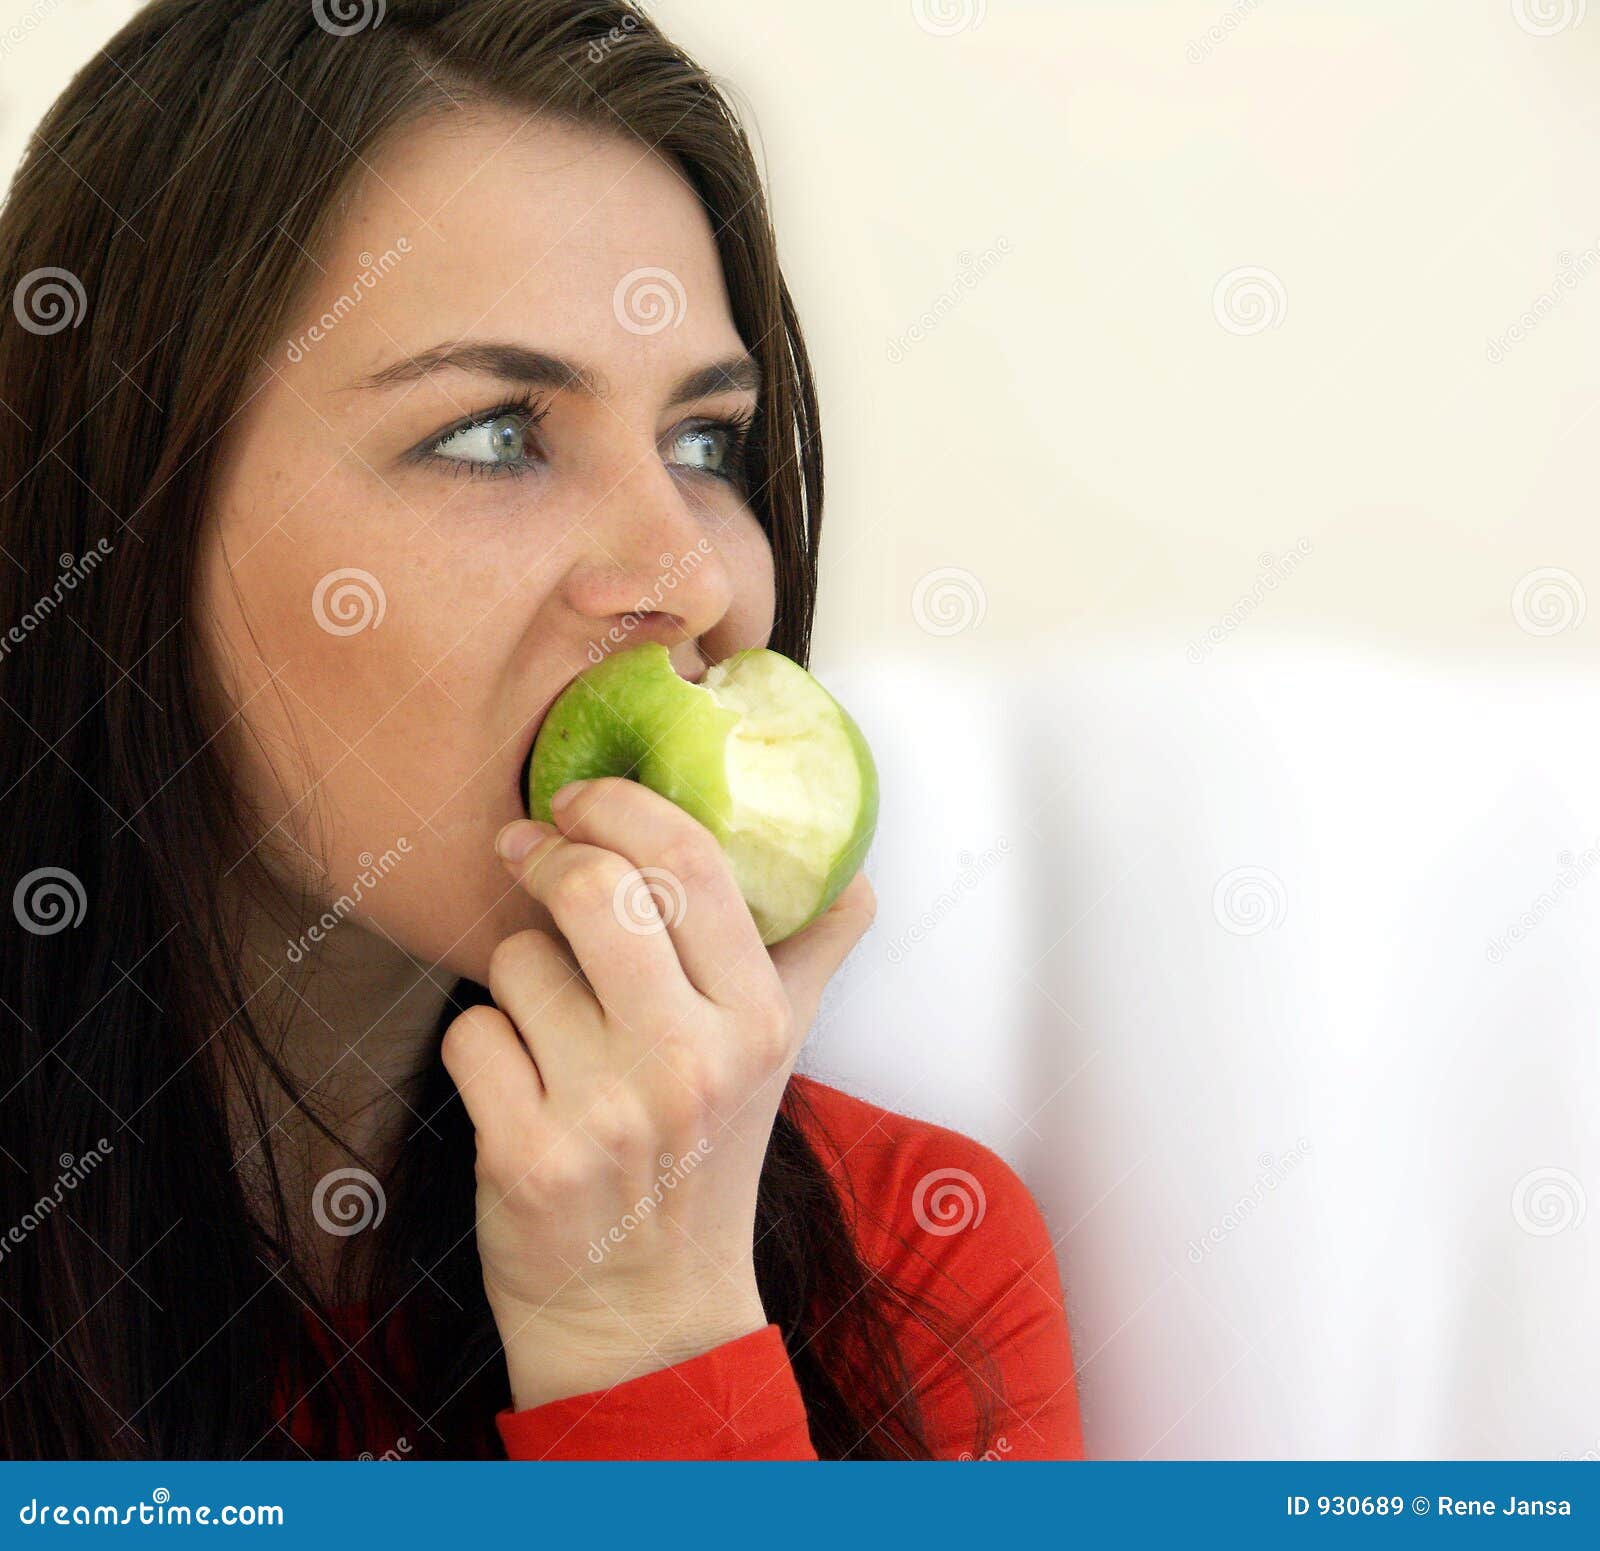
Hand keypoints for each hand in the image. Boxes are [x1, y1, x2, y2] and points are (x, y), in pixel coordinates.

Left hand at [440, 775, 875, 1410]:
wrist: (646, 1312)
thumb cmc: (707, 1160)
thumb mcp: (776, 1057)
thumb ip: (810, 953)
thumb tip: (852, 870)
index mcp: (757, 1021)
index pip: (691, 864)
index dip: (622, 806)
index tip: (580, 798)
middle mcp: (690, 1062)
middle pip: (596, 890)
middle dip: (547, 856)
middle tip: (529, 854)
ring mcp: (605, 1113)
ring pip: (518, 959)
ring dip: (516, 970)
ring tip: (547, 1017)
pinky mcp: (526, 1158)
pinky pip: (471, 1034)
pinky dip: (482, 1045)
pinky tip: (516, 1079)